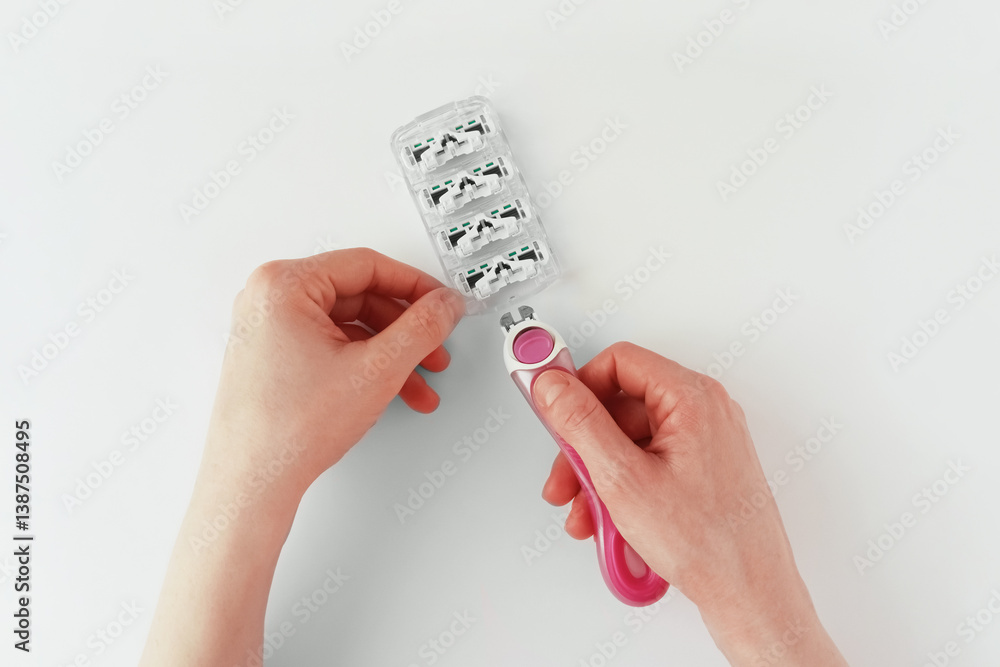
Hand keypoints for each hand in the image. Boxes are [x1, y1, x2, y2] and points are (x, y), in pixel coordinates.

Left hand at [141, 248, 464, 666]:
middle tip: (434, 345)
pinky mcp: (271, 357)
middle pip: (359, 296)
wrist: (253, 483)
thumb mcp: (377, 369)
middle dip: (405, 328)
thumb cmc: (288, 429)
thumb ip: (422, 328)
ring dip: (390, 352)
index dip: (415, 286)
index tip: (441, 304)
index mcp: (283, 285)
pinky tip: (389, 389)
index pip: (367, 266)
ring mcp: (267, 329)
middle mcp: (268, 299)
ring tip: (418, 381)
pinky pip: (330, 345)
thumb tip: (443, 306)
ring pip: (348, 326)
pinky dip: (363, 364)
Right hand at [532, 343, 846, 665]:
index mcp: (691, 398)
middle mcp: (704, 411)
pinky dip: (624, 485)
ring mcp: (707, 440)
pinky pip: (650, 461)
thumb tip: (553, 386)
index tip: (552, 409)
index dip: (579, 386)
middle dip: (584, 444)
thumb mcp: (623, 478)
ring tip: (587, 511)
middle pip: (621, 405)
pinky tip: (611, 519)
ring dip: (599, 472)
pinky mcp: (704, 468)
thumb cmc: (709, 543)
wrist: (751, 593)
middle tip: (565, 476)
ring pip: (631, 439)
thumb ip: (581, 423)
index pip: (618, 363)